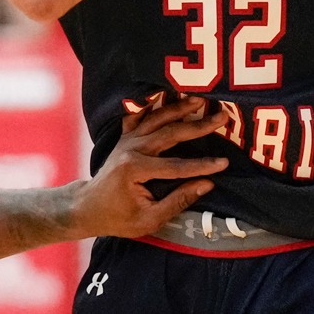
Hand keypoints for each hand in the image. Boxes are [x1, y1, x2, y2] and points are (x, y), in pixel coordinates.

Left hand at [72, 96, 228, 238]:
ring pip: (157, 118)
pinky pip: (140, 115)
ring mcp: (127, 140)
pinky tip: (167, 93)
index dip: (202, 165)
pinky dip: (154, 104)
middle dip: (198, 126)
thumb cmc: (119, 218)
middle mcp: (131, 149)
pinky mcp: (126, 137)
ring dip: (180, 108)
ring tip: (201, 99)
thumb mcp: (150, 219)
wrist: (88, 207)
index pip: (177, 166)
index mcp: (135, 170)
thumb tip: (207, 184)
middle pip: (170, 133)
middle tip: (221, 117)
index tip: (225, 163)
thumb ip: (178, 200)